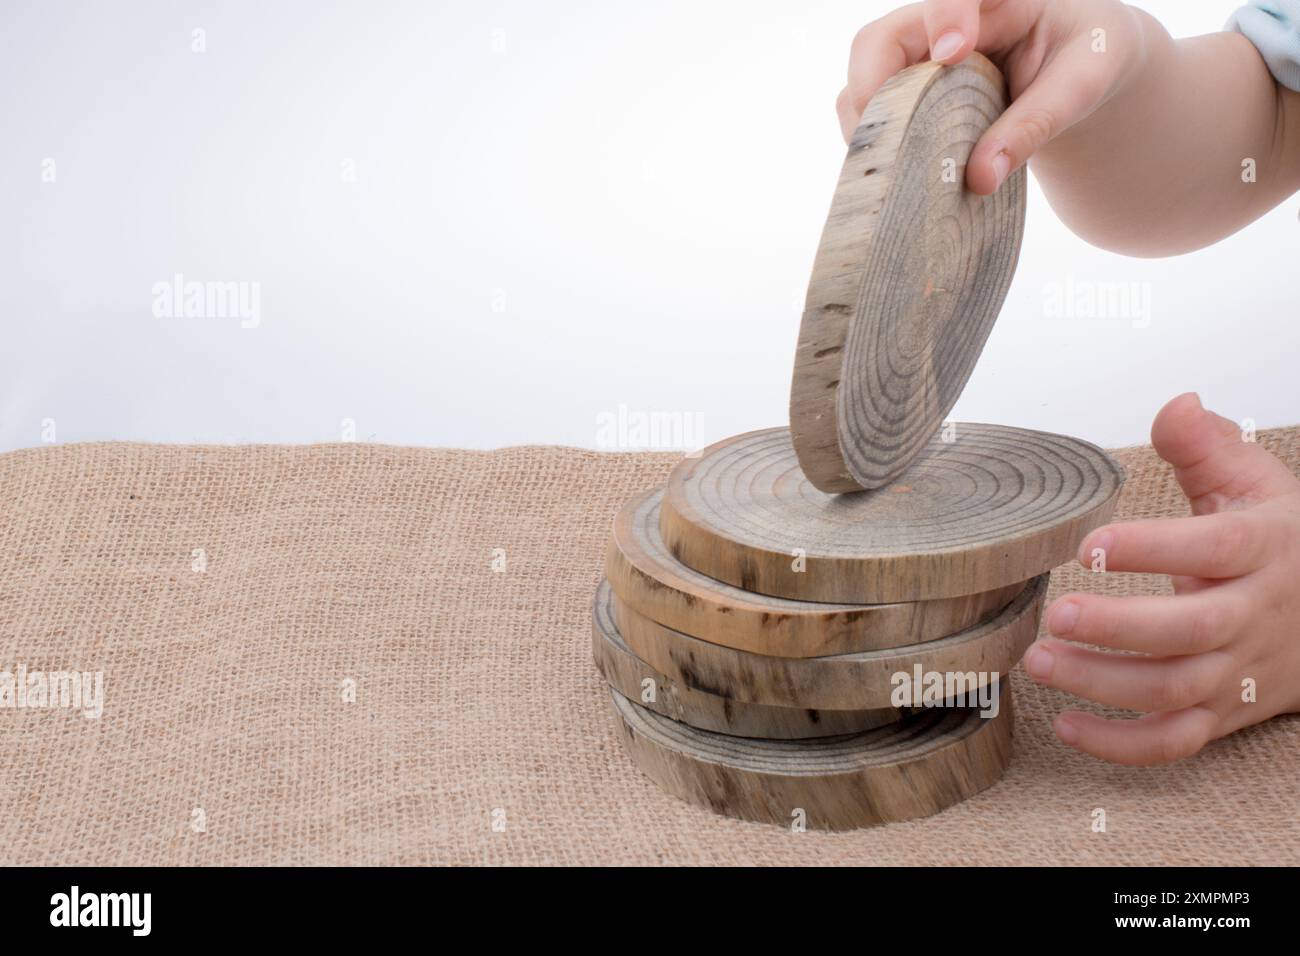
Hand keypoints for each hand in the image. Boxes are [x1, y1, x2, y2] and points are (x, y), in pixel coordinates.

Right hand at [839, 0, 1148, 193]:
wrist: (1076, 62)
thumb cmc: (1083, 58)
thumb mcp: (1081, 85)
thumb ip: (1035, 125)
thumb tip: (979, 178)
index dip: (946, 16)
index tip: (952, 53)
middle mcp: (944, 19)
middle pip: (882, 39)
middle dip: (874, 86)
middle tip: (893, 137)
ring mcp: (916, 53)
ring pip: (864, 76)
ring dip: (870, 124)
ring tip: (892, 164)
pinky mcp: (905, 85)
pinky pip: (866, 108)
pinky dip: (874, 140)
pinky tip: (895, 168)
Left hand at [1025, 392, 1299, 764]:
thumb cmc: (1274, 540)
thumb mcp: (1252, 483)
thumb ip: (1205, 445)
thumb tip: (1176, 403)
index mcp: (1261, 550)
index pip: (1212, 549)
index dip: (1154, 549)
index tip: (1091, 542)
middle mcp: (1251, 615)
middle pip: (1190, 632)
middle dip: (1120, 628)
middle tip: (1055, 615)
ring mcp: (1238, 671)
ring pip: (1175, 691)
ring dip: (1104, 683)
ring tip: (1039, 660)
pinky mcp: (1222, 712)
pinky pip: (1176, 741)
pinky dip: (1123, 745)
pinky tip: (1068, 726)